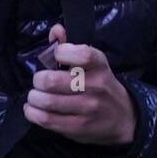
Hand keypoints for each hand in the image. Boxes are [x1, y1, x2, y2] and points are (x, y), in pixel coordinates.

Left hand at [24, 22, 135, 145]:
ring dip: (34, 98)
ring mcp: (87, 109)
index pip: (82, 55)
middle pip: (53, 81)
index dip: (62, 52)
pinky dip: (33, 113)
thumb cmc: (101, 86)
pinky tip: (32, 109)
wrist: (123, 118)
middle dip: (39, 80)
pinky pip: (47, 119)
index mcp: (99, 66)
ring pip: (48, 101)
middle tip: (39, 81)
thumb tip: (55, 30)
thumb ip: (71, 45)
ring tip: (34, 96)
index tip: (56, 56)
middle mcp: (95, 87)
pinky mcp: (78, 127)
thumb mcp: (93, 64)